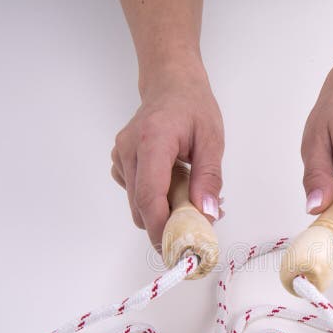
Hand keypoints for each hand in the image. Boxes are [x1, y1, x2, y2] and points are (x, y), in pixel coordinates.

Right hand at [111, 64, 223, 247]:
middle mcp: (129, 149)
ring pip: (137, 202)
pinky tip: (175, 189)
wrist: (170, 83)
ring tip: (190, 202)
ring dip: (162, 212)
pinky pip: (135, 192)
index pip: (150, 195)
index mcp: (152, 140)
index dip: (160, 227)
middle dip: (166, 225)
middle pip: (140, 205)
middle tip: (196, 230)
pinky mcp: (120, 162)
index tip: (176, 249)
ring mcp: (120, 156)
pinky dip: (155, 200)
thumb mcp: (212, 139)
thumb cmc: (192, 106)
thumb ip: (209, 178)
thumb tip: (207, 213)